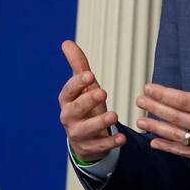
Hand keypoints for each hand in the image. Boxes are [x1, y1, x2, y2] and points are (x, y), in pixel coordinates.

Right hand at [59, 40, 124, 163]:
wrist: (84, 136)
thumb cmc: (85, 105)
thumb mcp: (84, 86)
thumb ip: (78, 65)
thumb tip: (66, 42)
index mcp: (66, 100)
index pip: (68, 91)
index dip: (77, 84)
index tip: (90, 75)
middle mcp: (68, 117)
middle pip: (74, 110)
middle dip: (87, 101)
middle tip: (103, 92)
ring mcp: (77, 134)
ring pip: (85, 130)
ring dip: (100, 123)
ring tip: (115, 116)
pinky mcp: (89, 147)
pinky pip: (99, 146)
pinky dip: (110, 143)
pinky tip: (122, 138)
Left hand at [135, 33, 189, 164]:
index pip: (184, 101)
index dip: (164, 94)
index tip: (149, 88)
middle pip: (177, 118)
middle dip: (155, 108)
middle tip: (139, 100)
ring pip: (178, 136)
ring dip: (157, 129)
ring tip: (141, 121)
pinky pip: (186, 152)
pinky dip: (169, 148)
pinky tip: (155, 142)